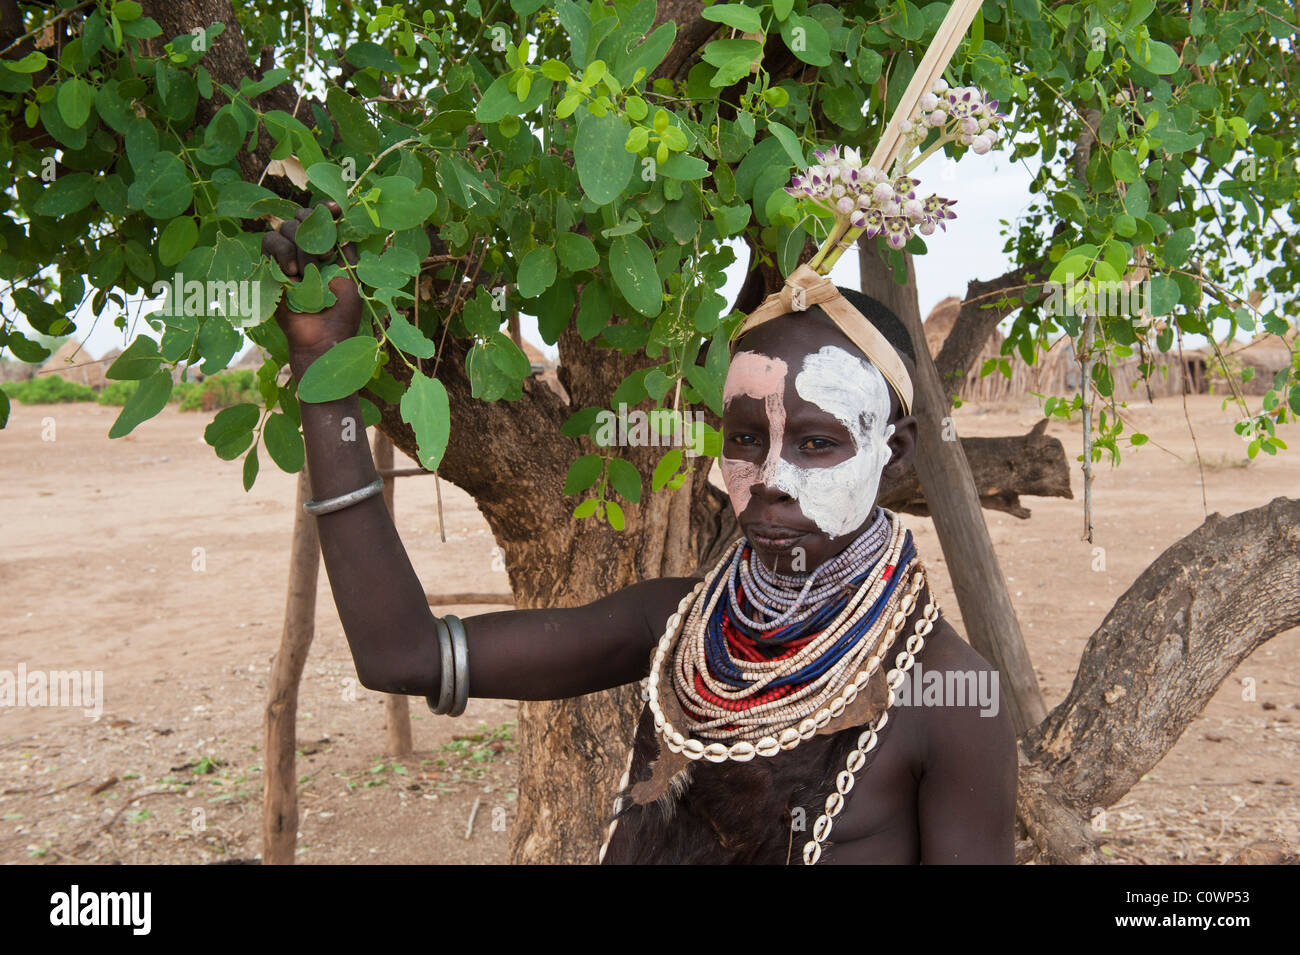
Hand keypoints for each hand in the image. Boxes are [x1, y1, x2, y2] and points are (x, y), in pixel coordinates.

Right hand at [261, 202, 362, 376]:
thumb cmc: (341, 312)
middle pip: (301, 217)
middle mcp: (306, 250)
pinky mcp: (270, 268)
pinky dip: (281, 252)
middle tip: (325, 256)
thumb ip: (346, 249)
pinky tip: (292, 273)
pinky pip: (269, 241)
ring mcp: (287, 258)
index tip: (334, 209)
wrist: (322, 337)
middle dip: (313, 232)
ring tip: (308, 272)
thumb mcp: (351, 276)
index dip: (325, 208)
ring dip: (299, 247)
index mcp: (327, 249)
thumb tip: (340, 221)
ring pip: (285, 228)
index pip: (321, 218)